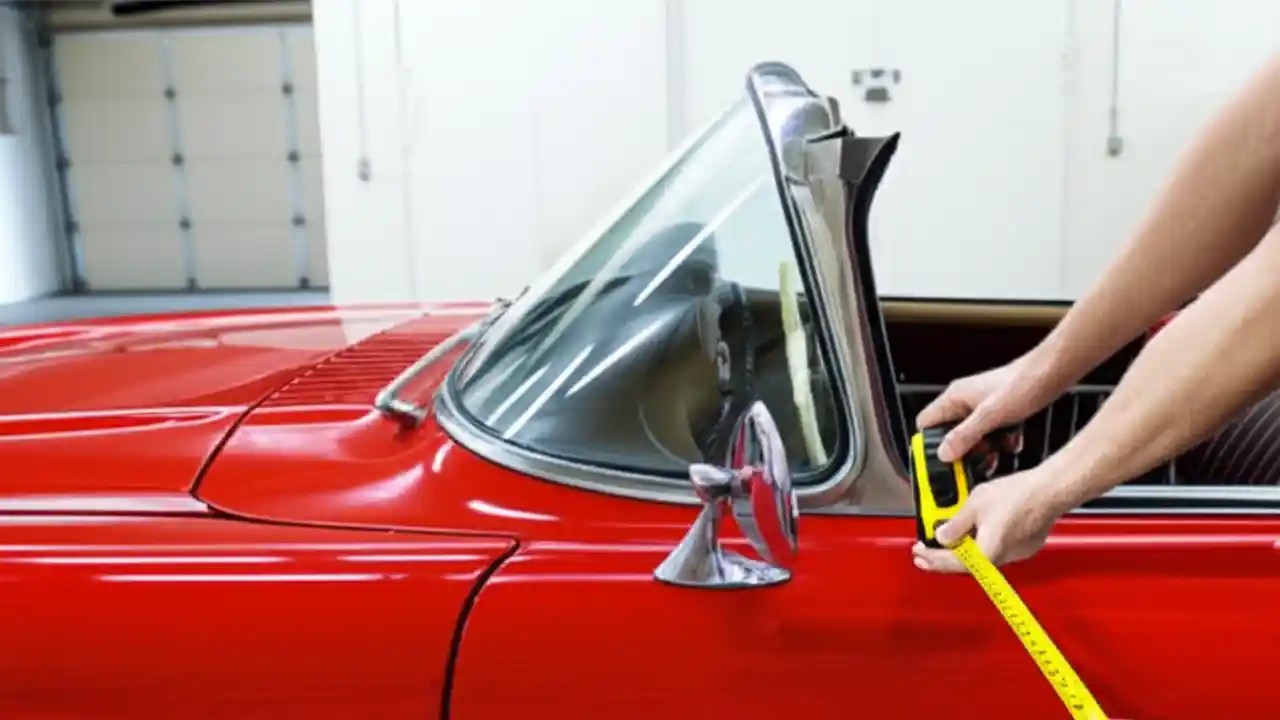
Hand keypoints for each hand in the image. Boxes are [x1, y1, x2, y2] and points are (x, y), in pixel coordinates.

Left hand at [911, 470, 1061, 572]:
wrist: (1049, 489)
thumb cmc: (1017, 495)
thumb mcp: (975, 503)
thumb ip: (955, 524)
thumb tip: (941, 537)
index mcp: (989, 552)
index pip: (954, 564)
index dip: (933, 559)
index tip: (919, 555)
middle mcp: (1004, 558)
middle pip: (968, 565)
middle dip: (944, 558)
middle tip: (926, 552)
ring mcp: (1017, 554)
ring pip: (983, 558)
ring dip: (963, 551)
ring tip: (946, 542)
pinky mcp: (1025, 546)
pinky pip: (997, 550)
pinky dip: (981, 545)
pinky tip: (973, 534)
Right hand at [916, 353, 1068, 461]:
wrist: (1053, 372)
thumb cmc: (1023, 384)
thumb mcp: (990, 416)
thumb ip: (965, 435)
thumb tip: (943, 453)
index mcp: (954, 398)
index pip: (926, 423)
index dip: (929, 444)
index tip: (942, 462)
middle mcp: (964, 401)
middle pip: (950, 434)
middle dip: (964, 451)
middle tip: (976, 461)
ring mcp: (981, 406)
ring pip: (973, 436)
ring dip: (986, 448)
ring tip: (997, 453)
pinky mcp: (998, 411)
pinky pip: (992, 433)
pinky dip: (1002, 441)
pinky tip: (1013, 442)